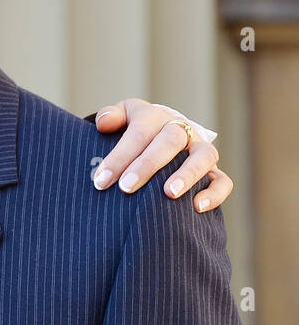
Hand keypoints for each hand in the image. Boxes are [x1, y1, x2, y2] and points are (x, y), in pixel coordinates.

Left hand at [92, 98, 231, 211]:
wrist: (158, 135)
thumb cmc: (132, 131)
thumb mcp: (120, 118)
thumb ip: (110, 117)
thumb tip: (104, 123)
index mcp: (155, 116)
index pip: (139, 132)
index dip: (120, 156)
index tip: (101, 180)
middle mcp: (182, 129)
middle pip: (169, 141)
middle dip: (147, 165)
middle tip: (126, 187)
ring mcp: (200, 149)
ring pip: (204, 156)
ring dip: (187, 174)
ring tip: (169, 194)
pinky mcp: (214, 170)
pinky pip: (223, 181)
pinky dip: (214, 193)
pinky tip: (197, 208)